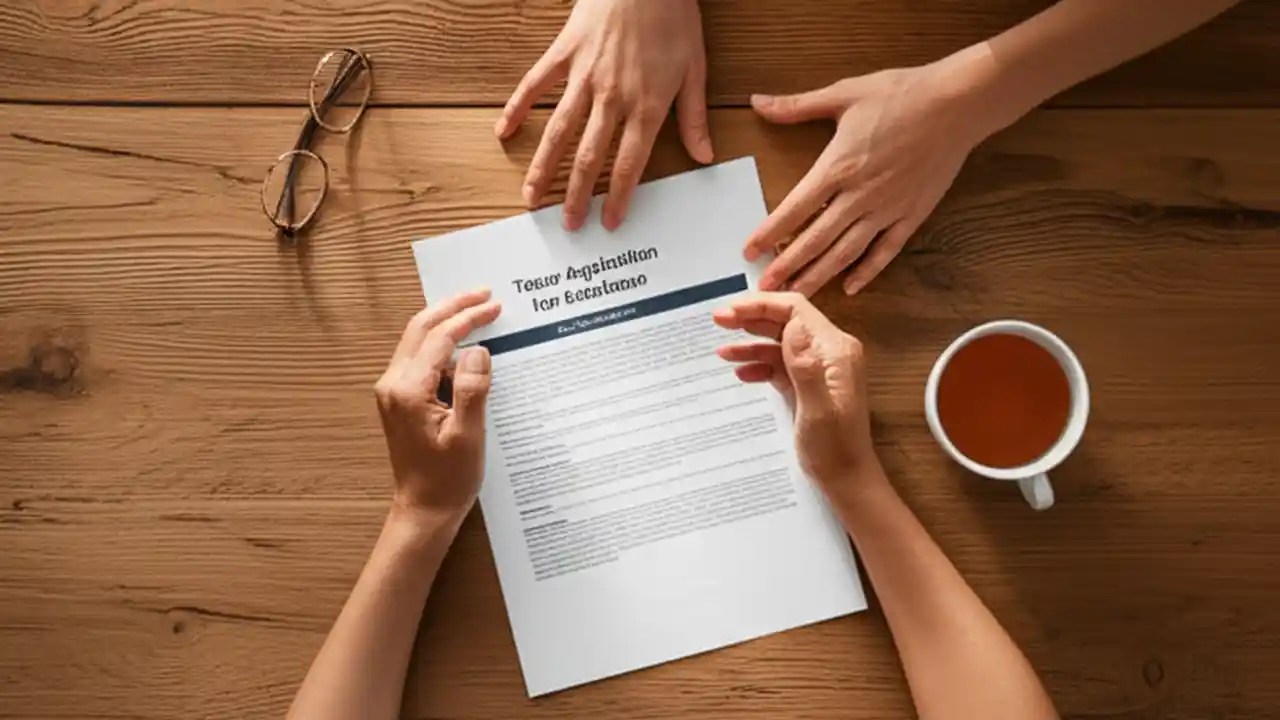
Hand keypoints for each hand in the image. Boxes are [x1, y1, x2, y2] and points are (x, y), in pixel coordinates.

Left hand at [374, 288, 501, 517]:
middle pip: (421, 328)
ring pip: (419, 341)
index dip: (468, 318)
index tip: (495, 306)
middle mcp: (393, 384)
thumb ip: (472, 390)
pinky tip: (467, 348)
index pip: (439, 338)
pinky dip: (443, 346)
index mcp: (408, 390)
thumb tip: (479, 351)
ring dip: (447, 323)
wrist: (423, 511)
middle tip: (484, 294)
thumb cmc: (447, 480)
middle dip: (453, 308)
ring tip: (479, 313)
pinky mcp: (400, 399)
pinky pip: (421, 360)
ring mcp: (393, 391)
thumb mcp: (467, 436)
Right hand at [496, 0, 711, 230]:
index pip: (629, 164)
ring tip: (531, 197)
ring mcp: (584, 76)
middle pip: (589, 157)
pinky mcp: (564, 54)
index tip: (609, 222)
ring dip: (544, 168)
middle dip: (576, 196)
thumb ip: (694, 117)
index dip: (618, 197)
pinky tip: (503, 132)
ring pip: (559, 131)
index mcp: (647, 106)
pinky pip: (536, 85)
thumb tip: (704, 156)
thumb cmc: (674, 17)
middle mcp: (612, 98)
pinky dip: (517, 108)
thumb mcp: (695, 68)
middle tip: (567, 224)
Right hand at [712, 292, 880, 495]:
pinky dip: (759, 365)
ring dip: (751, 343)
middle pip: (786, 322)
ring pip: (779, 343)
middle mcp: (829, 353)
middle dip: (751, 318)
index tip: (731, 310)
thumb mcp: (818, 409)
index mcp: (836, 351)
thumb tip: (792, 327)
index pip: (796, 311)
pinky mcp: (807, 384)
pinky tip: (742, 373)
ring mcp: (818, 368)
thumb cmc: (835, 448)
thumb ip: (806, 366)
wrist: (845, 478)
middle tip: (718, 320)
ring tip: (722, 350)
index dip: (762, 306)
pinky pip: (780, 365)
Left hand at [745, 51, 995, 295]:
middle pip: (816, 239)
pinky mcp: (912, 214)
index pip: (794, 208)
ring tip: (796, 294)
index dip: (769, 233)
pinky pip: (886, 251)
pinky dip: (868, 272)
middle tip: (764, 287)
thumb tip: (757, 102)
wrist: (956, 103)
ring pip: (846, 252)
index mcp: (838, 166)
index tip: (749, 251)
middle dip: (787, 265)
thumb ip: (797, 106)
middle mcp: (859, 195)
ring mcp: (887, 208)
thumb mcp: (844, 93)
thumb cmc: (901, 93)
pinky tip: (851, 288)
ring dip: (819, 275)